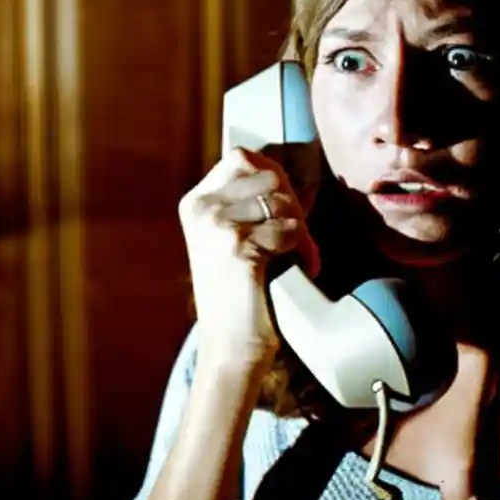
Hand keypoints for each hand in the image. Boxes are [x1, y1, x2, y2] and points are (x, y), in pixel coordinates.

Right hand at [177, 147, 320, 366]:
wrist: (231, 343)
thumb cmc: (241, 289)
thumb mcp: (230, 234)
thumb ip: (247, 199)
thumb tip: (280, 166)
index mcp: (196, 202)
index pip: (243, 156)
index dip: (274, 175)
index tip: (286, 203)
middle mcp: (201, 209)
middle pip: (269, 175)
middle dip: (293, 202)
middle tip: (297, 233)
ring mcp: (216, 227)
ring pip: (284, 202)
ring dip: (301, 230)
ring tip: (298, 254)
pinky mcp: (238, 248)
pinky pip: (291, 230)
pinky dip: (304, 249)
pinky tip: (301, 267)